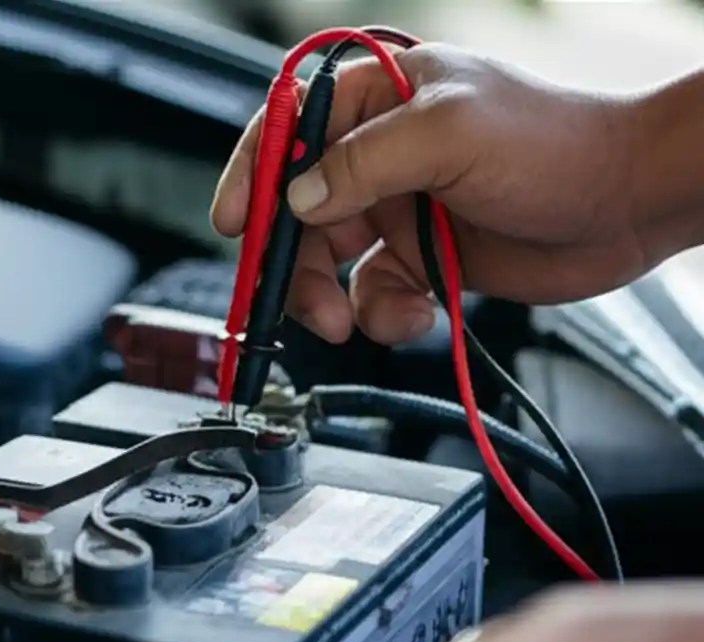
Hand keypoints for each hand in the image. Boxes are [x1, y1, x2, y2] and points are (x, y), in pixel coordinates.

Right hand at [211, 44, 659, 345]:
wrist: (629, 204)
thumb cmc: (558, 142)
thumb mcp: (449, 132)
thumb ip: (363, 162)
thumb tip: (299, 196)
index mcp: (379, 99)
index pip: (288, 127)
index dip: (252, 173)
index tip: (234, 220)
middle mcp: (379, 154)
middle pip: (297, 210)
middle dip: (293, 260)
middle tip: (303, 299)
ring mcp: (398, 207)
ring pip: (328, 262)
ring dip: (330, 297)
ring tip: (352, 319)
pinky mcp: (422, 258)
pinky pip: (373, 295)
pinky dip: (382, 315)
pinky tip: (414, 315)